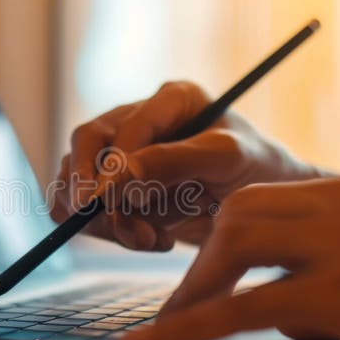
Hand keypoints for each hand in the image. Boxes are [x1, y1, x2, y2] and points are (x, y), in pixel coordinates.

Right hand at [50, 81, 322, 251]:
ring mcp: (120, 154)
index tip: (109, 201)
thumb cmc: (256, 170)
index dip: (110, 166)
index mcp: (170, 99)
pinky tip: (149, 238)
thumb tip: (120, 173)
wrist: (261, 207)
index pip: (121, 127)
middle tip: (117, 225)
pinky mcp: (113, 188)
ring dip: (108, 220)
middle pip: (84, 146)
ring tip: (151, 239)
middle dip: (94, 192)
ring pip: (78, 181)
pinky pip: (83, 209)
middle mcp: (138, 119)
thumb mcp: (227, 159)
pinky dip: (108, 232)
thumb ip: (175, 160)